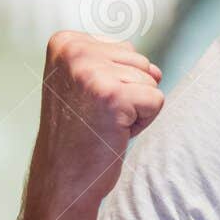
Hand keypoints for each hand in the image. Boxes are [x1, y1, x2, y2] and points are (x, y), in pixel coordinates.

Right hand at [32, 30, 163, 206]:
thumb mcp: (87, 83)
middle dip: (129, 92)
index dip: (117, 80)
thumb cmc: (80, 132)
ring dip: (136, 107)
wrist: (62, 177)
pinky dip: (144, 121)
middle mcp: (74, 51)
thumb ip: (118, 63)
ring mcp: (91, 72)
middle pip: (140, 61)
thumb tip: (157, 70)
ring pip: (150, 79)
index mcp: (65, 42)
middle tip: (98, 115)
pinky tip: (115, 131)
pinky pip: (157, 99)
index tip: (90, 101)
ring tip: (105, 123)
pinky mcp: (113, 96)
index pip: (125, 48)